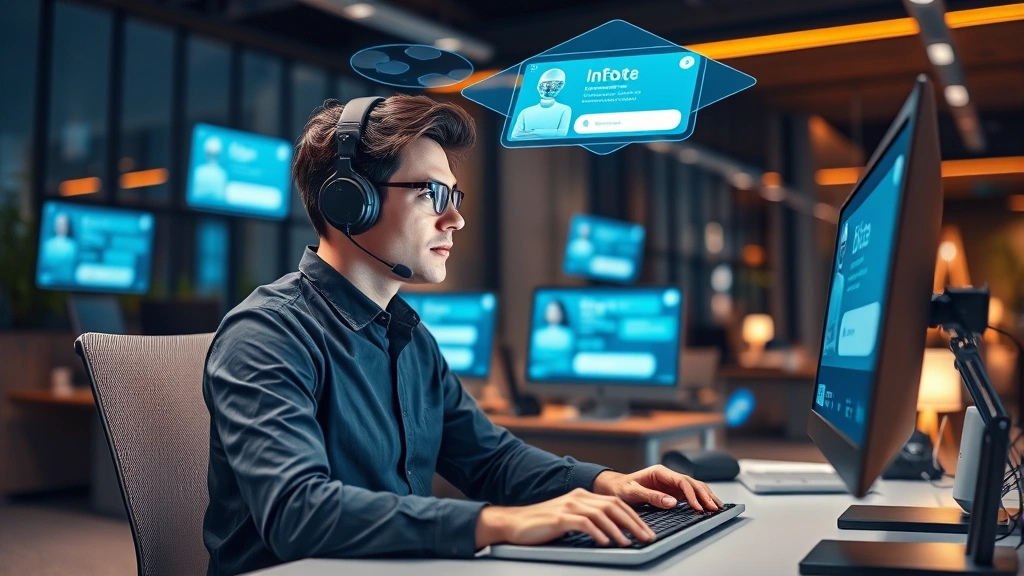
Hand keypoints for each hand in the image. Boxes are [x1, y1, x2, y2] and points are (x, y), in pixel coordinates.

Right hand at [475, 488, 656, 548]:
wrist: (514, 523)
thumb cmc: (541, 524)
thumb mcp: (569, 518)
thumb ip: (588, 520)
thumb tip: (612, 533)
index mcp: (582, 495)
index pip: (615, 503)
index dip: (634, 516)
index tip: (646, 530)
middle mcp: (578, 497)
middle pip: (614, 506)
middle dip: (634, 523)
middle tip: (647, 537)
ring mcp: (568, 505)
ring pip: (602, 514)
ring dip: (619, 530)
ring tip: (629, 543)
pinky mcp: (559, 517)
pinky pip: (584, 523)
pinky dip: (598, 532)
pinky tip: (605, 542)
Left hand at [592, 466, 723, 511]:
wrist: (614, 488)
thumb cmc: (620, 488)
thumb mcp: (632, 493)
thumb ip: (651, 497)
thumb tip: (672, 502)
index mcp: (659, 472)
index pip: (681, 480)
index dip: (692, 494)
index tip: (697, 507)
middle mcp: (668, 476)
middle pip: (692, 483)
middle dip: (704, 495)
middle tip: (714, 508)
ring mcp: (671, 484)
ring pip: (694, 487)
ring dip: (706, 496)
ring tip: (717, 507)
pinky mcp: (672, 492)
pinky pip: (690, 495)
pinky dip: (701, 500)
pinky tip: (709, 506)